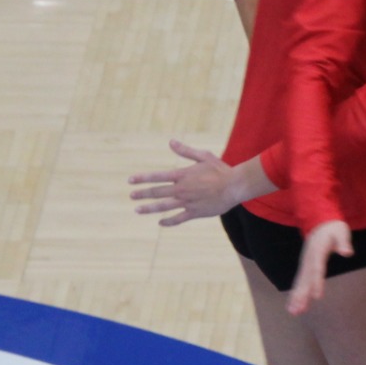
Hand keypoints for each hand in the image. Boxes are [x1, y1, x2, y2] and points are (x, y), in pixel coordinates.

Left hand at [129, 140, 245, 225]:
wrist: (235, 186)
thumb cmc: (220, 169)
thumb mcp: (203, 156)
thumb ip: (185, 151)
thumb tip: (171, 142)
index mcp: (182, 175)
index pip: (157, 176)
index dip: (142, 178)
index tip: (130, 181)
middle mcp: (182, 189)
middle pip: (157, 192)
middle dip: (142, 194)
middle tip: (131, 196)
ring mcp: (187, 202)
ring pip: (163, 206)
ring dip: (149, 208)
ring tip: (137, 209)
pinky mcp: (195, 212)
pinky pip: (178, 219)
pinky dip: (168, 221)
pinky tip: (160, 222)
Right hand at [288, 220, 350, 315]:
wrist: (320, 222)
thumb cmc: (333, 228)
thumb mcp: (341, 232)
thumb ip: (343, 242)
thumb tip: (347, 252)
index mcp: (317, 252)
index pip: (317, 269)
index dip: (317, 282)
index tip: (317, 296)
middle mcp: (308, 260)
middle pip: (305, 279)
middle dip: (302, 295)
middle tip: (297, 310)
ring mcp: (305, 264)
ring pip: (300, 282)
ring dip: (296, 297)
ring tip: (293, 312)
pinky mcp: (305, 267)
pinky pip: (300, 282)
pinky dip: (296, 293)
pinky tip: (294, 306)